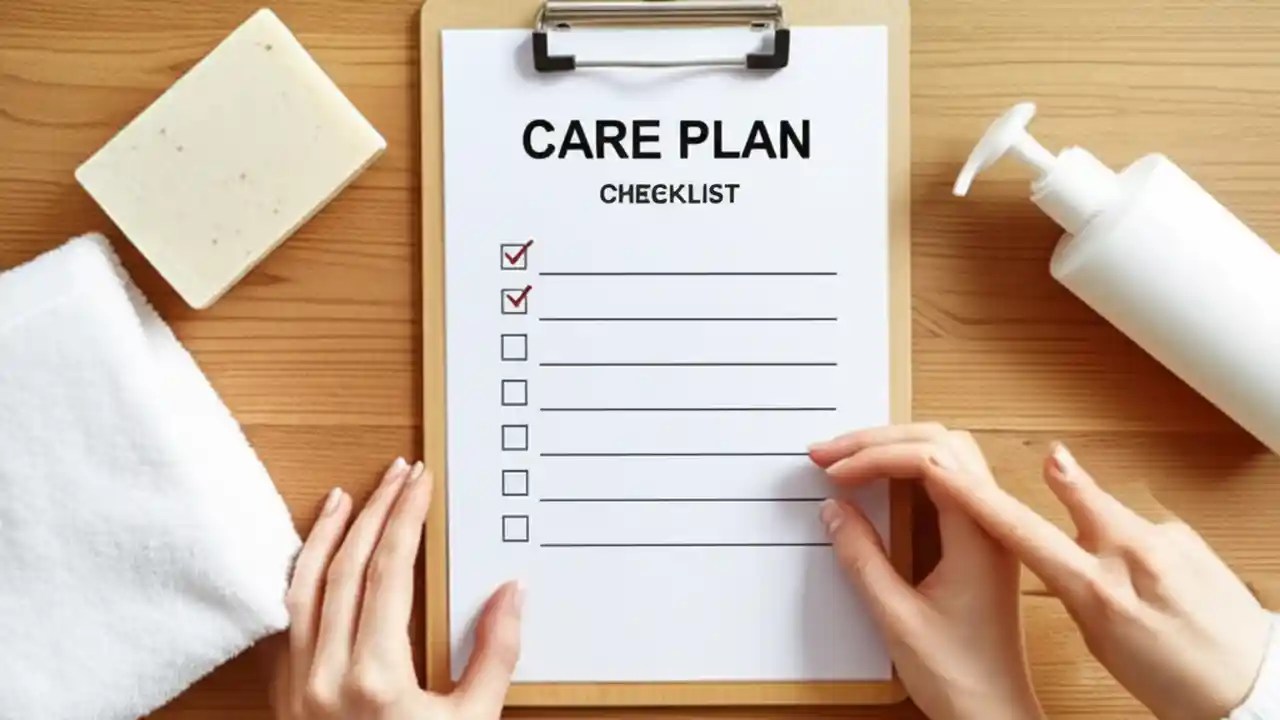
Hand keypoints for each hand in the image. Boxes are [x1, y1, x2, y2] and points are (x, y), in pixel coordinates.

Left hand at [272, 458, 521, 719]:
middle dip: (374, 511)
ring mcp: (295, 685)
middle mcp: (324, 674)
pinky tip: (312, 557)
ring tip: (346, 497)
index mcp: (375, 678)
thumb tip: (511, 593)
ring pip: (302, 586)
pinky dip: (297, 577)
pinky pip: (285, 620)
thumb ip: (494, 656)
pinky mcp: (282, 695)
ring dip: (326, 535)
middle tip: (398, 476)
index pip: (388, 571)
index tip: (420, 484)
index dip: (405, 519)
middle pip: (346, 567)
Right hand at [809, 424, 1044, 719]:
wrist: (996, 716)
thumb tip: (835, 511)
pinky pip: (948, 482)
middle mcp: (992, 524)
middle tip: (830, 454)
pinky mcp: (979, 542)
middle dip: (881, 440)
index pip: (930, 461)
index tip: (834, 472)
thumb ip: (862, 559)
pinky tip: (876, 484)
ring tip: (848, 461)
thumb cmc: (961, 679)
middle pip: (942, 443)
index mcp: (980, 539)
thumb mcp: (896, 619)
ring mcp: (989, 530)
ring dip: (895, 450)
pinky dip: (907, 471)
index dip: (874, 456)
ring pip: (947, 456)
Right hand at [926, 442, 1270, 719]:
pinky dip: (1142, 548)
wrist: (1249, 687)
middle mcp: (1134, 557)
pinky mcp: (1190, 536)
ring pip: (1114, 514)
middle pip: (1080, 498)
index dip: (978, 496)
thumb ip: (1077, 588)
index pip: (1021, 531)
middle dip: (1062, 478)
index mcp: (1098, 592)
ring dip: (1105, 528)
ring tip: (1128, 575)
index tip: (949, 470)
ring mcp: (1167, 541)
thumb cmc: (1178, 683)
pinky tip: (1159, 579)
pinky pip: (1147, 530)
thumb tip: (1062, 555)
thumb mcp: (1101, 643)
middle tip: (1051, 458)